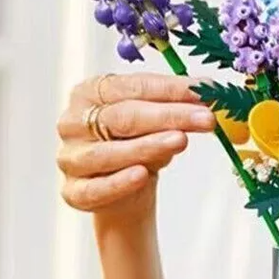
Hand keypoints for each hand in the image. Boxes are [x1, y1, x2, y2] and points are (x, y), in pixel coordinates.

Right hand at [56, 72, 215, 223]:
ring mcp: (70, 157)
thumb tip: (209, 92)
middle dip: (169, 116)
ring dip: (147, 146)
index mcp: (91, 92)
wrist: (126, 189)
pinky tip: (141, 176)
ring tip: (180, 141)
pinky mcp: (73, 191)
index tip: (206, 92)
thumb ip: (177, 105)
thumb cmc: (140, 141)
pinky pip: (95, 188)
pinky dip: (119, 182)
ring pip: (108, 152)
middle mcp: (73, 121)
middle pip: (122, 117)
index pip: (133, 86)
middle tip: (205, 119)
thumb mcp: (160, 120)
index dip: (172, 89)